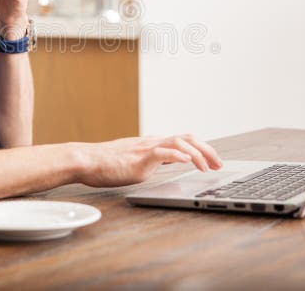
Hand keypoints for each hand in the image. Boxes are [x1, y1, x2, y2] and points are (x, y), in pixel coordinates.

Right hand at [75, 134, 221, 187]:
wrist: (86, 160)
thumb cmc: (104, 164)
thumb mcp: (133, 161)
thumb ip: (149, 160)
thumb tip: (161, 164)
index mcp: (152, 143)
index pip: (183, 140)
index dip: (201, 149)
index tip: (212, 161)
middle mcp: (152, 142)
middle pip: (186, 138)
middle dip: (206, 150)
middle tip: (218, 164)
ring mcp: (145, 149)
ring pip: (178, 143)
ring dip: (197, 154)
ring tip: (206, 166)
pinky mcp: (138, 158)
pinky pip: (162, 153)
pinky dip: (178, 156)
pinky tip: (188, 162)